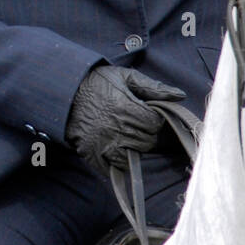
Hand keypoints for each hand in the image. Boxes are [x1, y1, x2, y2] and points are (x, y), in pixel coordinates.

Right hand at [64, 64, 186, 176]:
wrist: (65, 90)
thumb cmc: (98, 81)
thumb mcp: (125, 77)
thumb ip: (153, 87)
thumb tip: (180, 95)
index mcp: (126, 107)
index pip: (155, 123)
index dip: (156, 119)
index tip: (149, 114)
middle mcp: (116, 126)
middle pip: (147, 141)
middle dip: (148, 133)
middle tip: (140, 125)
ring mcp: (103, 142)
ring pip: (132, 156)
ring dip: (135, 148)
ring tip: (129, 136)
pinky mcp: (90, 152)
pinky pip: (111, 167)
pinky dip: (117, 162)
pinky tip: (117, 150)